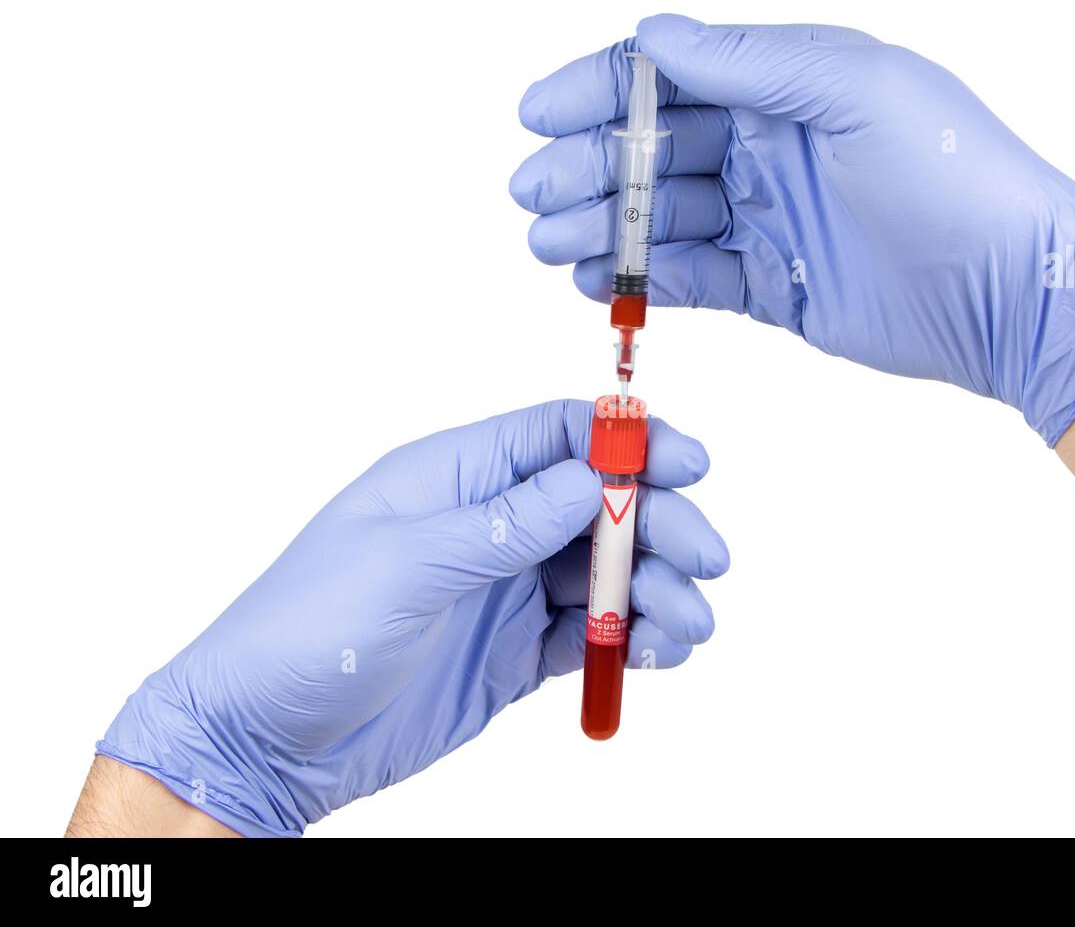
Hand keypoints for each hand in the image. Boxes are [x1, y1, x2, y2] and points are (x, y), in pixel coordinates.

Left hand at [95, 400, 727, 835]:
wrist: (264, 739)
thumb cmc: (305, 629)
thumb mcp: (405, 564)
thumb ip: (504, 524)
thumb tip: (590, 480)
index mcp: (454, 477)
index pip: (557, 437)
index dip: (629, 442)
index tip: (691, 464)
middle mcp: (488, 526)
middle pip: (598, 505)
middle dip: (659, 525)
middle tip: (707, 560)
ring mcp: (503, 590)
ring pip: (604, 573)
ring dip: (656, 591)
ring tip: (689, 626)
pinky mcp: (512, 653)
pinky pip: (589, 635)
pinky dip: (630, 641)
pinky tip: (655, 653)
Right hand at [511, 14, 1074, 443]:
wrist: (1016, 293)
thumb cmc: (957, 176)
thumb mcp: (857, 92)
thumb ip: (752, 63)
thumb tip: (655, 35)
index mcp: (790, 85)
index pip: (673, 76)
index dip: (599, 90)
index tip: (538, 114)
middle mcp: (773, 145)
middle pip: (654, 148)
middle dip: (587, 168)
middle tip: (532, 195)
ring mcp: (773, 218)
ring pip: (665, 217)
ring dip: (602, 228)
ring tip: (550, 245)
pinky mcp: (777, 286)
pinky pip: (695, 277)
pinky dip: (645, 280)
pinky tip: (599, 284)